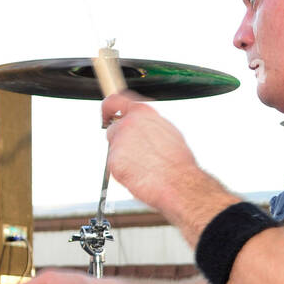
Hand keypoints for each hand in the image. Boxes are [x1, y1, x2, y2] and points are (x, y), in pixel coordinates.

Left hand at [102, 91, 200, 215]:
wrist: (178, 182)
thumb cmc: (176, 161)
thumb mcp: (167, 131)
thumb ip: (148, 124)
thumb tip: (143, 126)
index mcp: (142, 113)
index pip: (115, 102)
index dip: (108, 109)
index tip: (106, 115)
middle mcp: (128, 124)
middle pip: (113, 129)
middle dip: (120, 141)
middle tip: (134, 154)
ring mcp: (119, 142)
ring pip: (114, 150)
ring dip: (123, 157)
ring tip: (143, 166)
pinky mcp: (113, 161)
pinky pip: (113, 166)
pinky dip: (123, 172)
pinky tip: (139, 174)